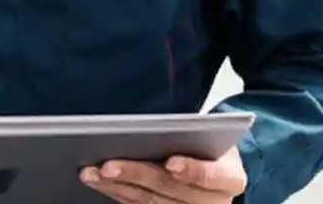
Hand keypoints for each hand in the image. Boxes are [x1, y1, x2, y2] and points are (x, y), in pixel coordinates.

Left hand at [79, 146, 246, 202]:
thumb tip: (151, 127)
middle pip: (170, 190)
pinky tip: (99, 182)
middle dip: (137, 175)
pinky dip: (117, 193)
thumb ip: (192, 134)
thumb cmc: (211, 148)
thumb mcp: (212, 137)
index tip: (171, 163)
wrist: (218, 171)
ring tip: (92, 172)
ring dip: (117, 187)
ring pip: (150, 202)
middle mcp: (214, 203)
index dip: (191, 171)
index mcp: (231, 179)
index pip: (211, 176)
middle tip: (109, 165)